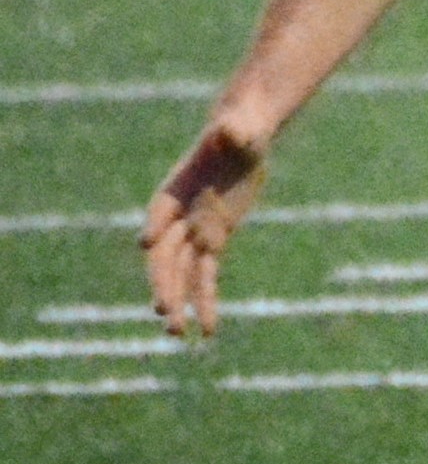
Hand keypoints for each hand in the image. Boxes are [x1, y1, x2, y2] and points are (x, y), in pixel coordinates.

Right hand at [145, 116, 270, 340]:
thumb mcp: (242, 129)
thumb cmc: (241, 129)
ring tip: (176, 334)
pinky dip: (205, 300)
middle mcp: (178, 215)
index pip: (160, 210)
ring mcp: (194, 231)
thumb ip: (234, 132)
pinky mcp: (213, 241)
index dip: (155, 224)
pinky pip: (205, 276)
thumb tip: (231, 129)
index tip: (147, 243)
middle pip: (165, 253)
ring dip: (178, 302)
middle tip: (162, 310)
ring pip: (181, 273)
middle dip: (162, 281)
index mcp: (176, 187)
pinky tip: (207, 329)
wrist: (244, 137)